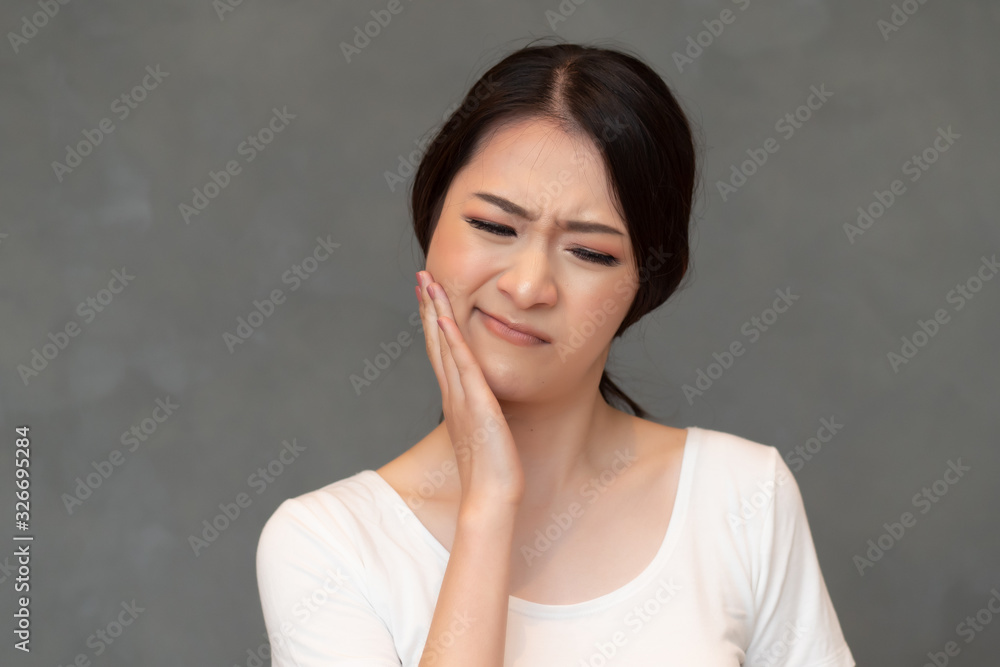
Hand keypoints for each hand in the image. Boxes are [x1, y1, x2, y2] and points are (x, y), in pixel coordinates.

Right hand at [416, 270, 523, 510]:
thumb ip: (482, 413)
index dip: (434, 322)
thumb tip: (486, 401)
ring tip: (428, 283)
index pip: (441, 352)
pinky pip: (463, 366)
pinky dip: (453, 341)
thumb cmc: (492, 471)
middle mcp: (453, 394)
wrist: (490, 497)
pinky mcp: (477, 405)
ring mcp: (462, 398)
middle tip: (421, 276)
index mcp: (456, 399)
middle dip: (429, 307)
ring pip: (444, 347)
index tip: (430, 296)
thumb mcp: (486, 432)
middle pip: (436, 342)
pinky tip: (448, 318)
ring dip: (436, 313)